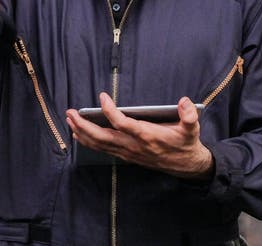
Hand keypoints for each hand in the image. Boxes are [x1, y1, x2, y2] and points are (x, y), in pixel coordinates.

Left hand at [66, 93, 213, 179]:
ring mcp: (128, 153)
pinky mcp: (126, 156)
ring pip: (100, 145)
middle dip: (84, 125)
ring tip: (70, 120)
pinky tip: (80, 134)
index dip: (110, 111)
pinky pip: (103, 150)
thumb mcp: (192, 128)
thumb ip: (189, 115)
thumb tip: (185, 101)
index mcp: (147, 136)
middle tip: (71, 113)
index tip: (102, 96)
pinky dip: (89, 142)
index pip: (122, 124)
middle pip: (103, 137)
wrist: (186, 166)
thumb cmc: (186, 143)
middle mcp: (134, 146)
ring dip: (82, 133)